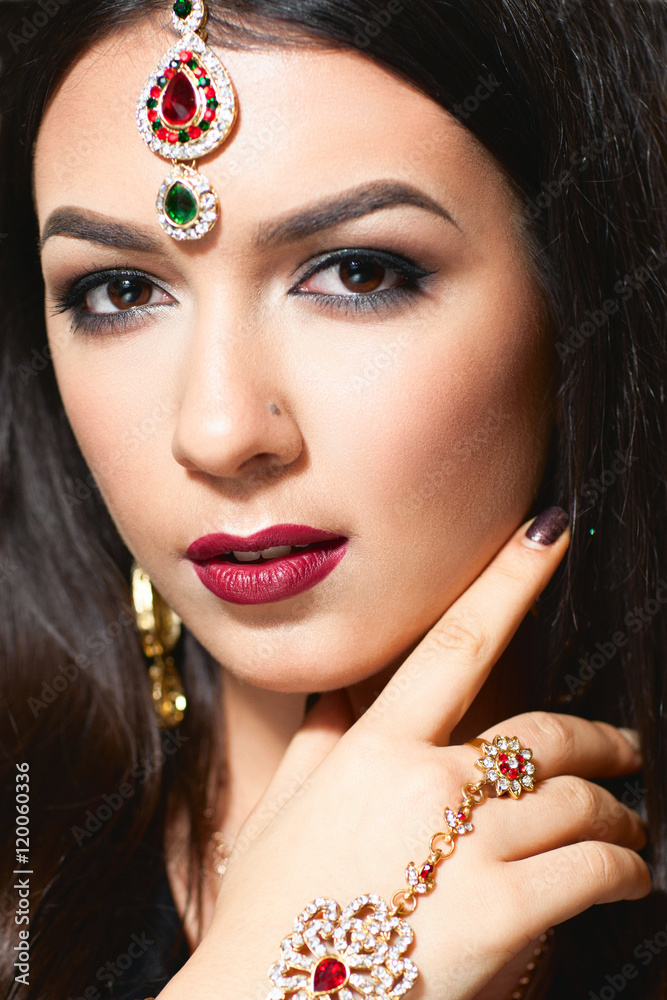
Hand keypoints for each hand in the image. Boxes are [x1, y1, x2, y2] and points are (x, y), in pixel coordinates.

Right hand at [156, 510, 649, 999]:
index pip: (457, 641)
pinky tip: (631, 875)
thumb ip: (320, 738)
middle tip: (626, 750)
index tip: (550, 532)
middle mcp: (426, 781)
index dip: (509, 578)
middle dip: (601, 740)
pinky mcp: (497, 912)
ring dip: (618, 814)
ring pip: (577, 803)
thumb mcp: (283, 807)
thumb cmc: (270, 910)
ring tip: (629, 827)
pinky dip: (624, 868)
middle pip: (543, 735)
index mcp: (376, 748)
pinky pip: (589, 870)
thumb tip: (339, 689)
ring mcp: (463, 845)